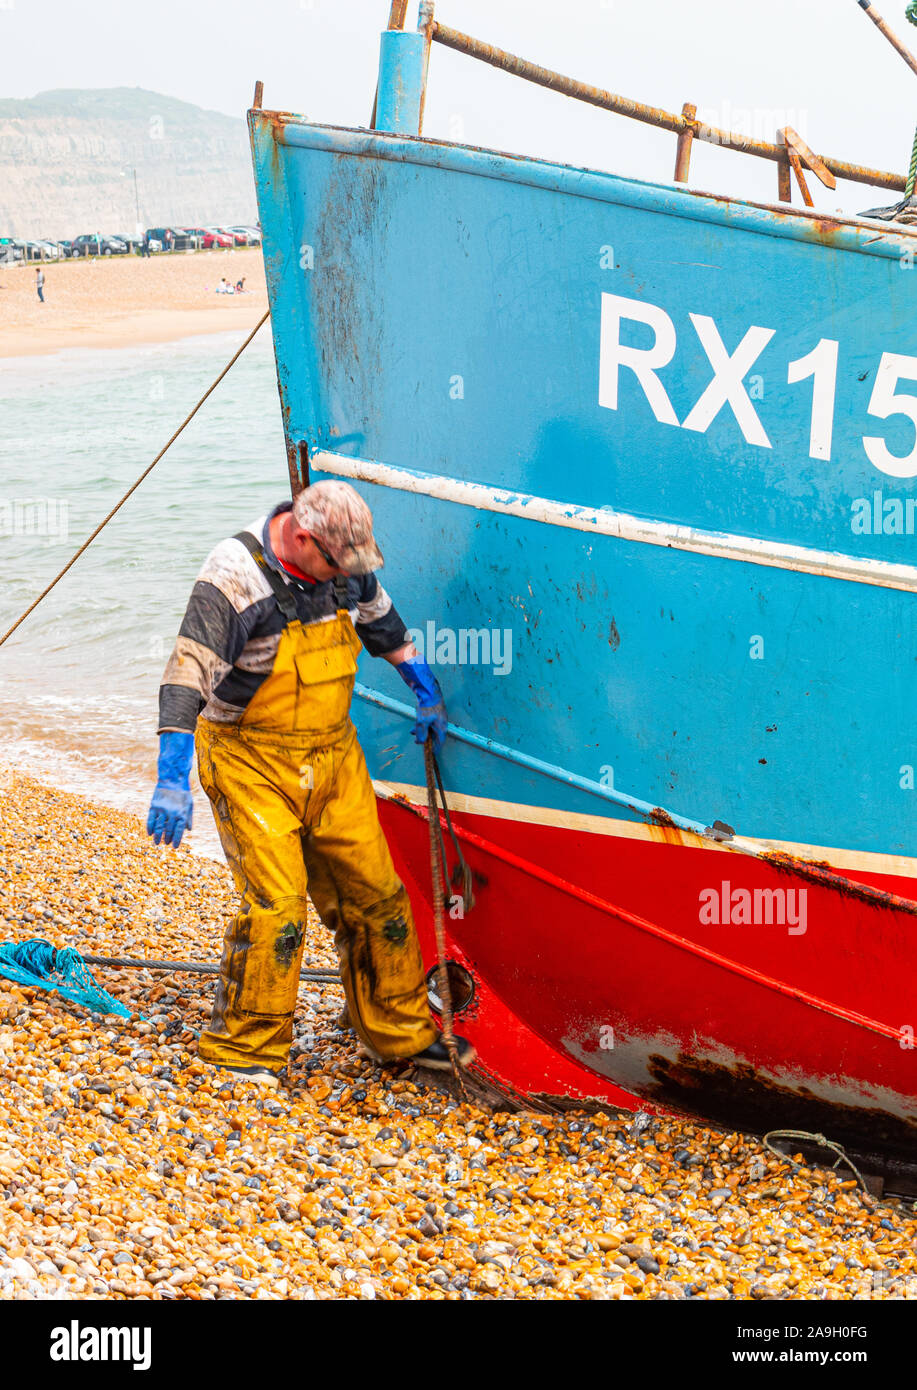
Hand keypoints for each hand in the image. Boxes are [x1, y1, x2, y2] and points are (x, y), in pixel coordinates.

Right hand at [147, 730, 194, 847]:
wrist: (172, 779)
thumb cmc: (183, 793)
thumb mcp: (190, 804)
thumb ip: (189, 818)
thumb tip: (188, 830)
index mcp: (182, 814)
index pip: (179, 831)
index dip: (177, 840)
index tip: (174, 846)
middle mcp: (172, 813)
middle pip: (168, 830)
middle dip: (167, 839)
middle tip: (166, 843)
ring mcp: (162, 810)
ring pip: (158, 827)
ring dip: (157, 836)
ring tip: (157, 842)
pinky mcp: (154, 806)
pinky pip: (150, 819)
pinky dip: (150, 828)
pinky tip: (150, 833)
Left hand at [395, 658, 447, 754]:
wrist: (428, 690)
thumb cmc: (427, 706)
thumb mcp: (422, 722)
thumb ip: (421, 733)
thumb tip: (421, 742)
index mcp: (441, 727)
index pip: (440, 742)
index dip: (435, 749)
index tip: (431, 754)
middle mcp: (441, 723)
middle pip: (435, 736)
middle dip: (426, 739)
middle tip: (418, 742)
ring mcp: (438, 717)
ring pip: (430, 728)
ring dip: (422, 731)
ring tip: (413, 732)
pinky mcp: (433, 712)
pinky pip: (429, 722)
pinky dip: (422, 725)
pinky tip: (415, 723)